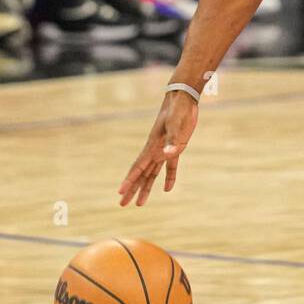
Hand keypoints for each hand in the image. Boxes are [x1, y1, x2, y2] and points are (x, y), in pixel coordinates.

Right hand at [118, 89, 199, 205]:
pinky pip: (170, 167)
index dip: (129, 180)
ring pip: (152, 174)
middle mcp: (155, 150)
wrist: (183, 99)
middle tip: (122, 204)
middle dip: (131, 189)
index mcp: (152, 146)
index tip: (120, 193)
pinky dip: (169, 178)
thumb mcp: (176, 123)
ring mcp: (165, 150)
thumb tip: (169, 154)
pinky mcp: (176, 148)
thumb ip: (173, 139)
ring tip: (139, 203)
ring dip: (145, 188)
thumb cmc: (178, 109)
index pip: (138, 167)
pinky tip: (167, 189)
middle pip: (141, 174)